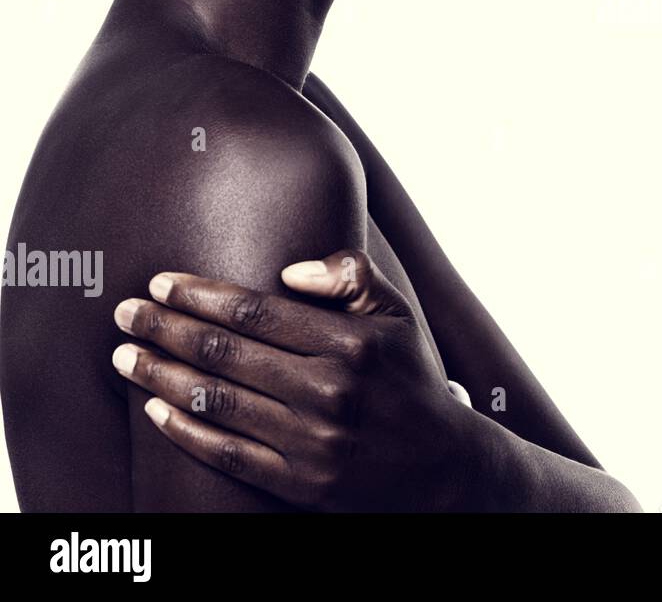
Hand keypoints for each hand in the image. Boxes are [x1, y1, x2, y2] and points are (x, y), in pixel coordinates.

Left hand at [111, 249, 482, 510]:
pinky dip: (184, 431)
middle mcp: (330, 391)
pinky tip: (155, 410)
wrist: (444, 468)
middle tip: (126, 313)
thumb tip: (288, 269)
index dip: (201, 295)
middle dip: (166, 329)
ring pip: (218, 401)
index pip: (257, 311)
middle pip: (226, 353)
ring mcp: (313, 442)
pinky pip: (228, 454)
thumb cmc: (411, 380)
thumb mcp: (399, 317)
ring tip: (126, 356)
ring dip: (162, 376)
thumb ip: (351, 278)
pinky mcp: (301, 484)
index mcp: (352, 343)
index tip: (161, 282)